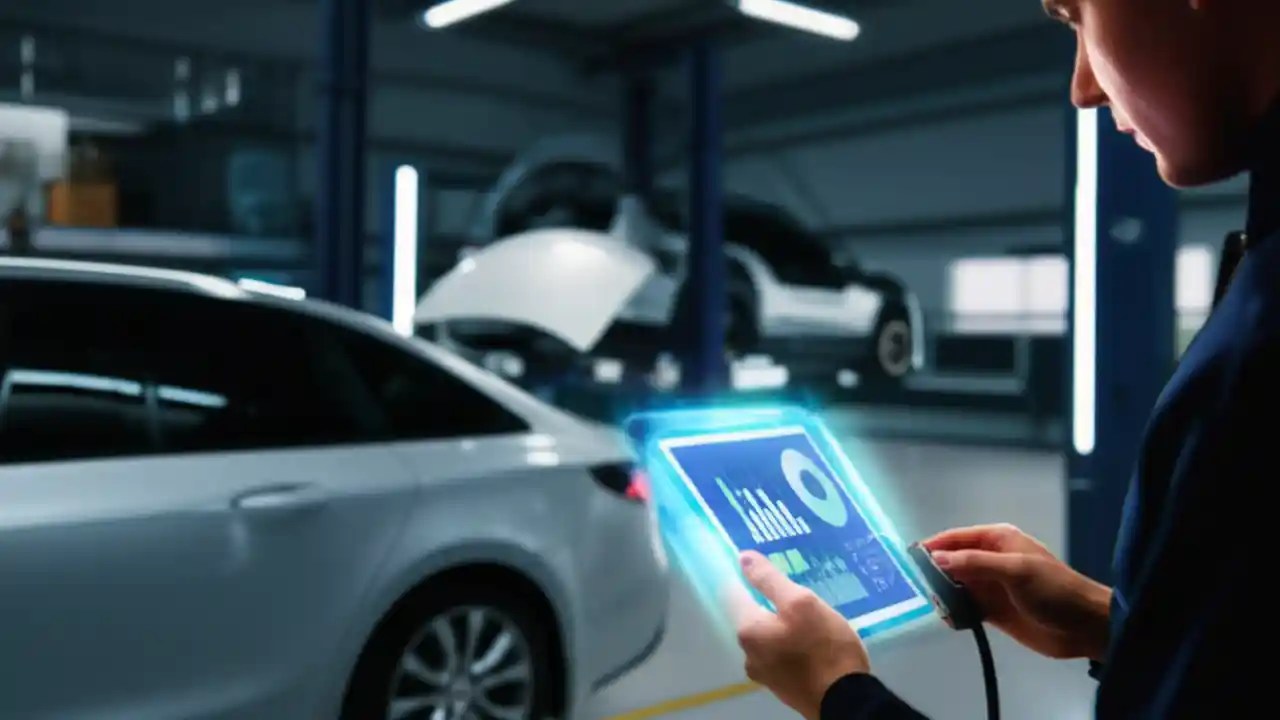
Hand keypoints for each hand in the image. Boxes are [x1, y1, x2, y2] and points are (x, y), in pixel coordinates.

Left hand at [731, 551, 869, 719]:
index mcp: (748, 630)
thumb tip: (742, 557)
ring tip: (802, 613)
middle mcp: (748, 653)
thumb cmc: (824, 646)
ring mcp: (764, 673)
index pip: (733, 593)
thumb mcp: (801, 603)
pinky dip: (787, 642)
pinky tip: (806, 638)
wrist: (845, 699)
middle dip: (765, 601)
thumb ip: (769, 580)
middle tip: (790, 589)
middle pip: (751, 616)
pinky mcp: (781, 685)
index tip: (759, 566)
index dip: (743, 576)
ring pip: (766, 636)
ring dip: (778, 623)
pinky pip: (778, 653)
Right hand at [922, 524, 1111, 659]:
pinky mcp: (993, 610)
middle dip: (934, 572)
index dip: (933, 547)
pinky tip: (950, 619)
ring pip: (956, 585)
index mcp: (997, 540)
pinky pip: (965, 607)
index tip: (909, 559)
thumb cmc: (1053, 590)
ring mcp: (991, 586)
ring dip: (943, 594)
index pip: (955, 538)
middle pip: (952, 561)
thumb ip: (975, 563)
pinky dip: (955, 612)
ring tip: (933, 605)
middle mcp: (990, 559)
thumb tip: (937, 559)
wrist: (1084, 626)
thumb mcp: (1015, 571)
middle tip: (915, 587)